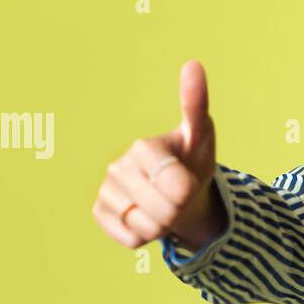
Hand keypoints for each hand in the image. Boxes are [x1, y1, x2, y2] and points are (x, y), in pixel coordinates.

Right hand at [92, 59, 218, 248]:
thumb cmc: (192, 161)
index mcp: (143, 148)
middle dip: (178, 211)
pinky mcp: (100, 213)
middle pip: (161, 210)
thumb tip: (193, 64)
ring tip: (165, 206)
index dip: (186, 190)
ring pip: (145, 227)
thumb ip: (195, 105)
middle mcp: (118, 167)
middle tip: (179, 197)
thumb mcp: (202, 136)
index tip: (189, 182)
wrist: (182, 195)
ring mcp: (107, 191)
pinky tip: (146, 218)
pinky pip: (130, 239)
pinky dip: (145, 237)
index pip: (172, 184)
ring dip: (164, 225)